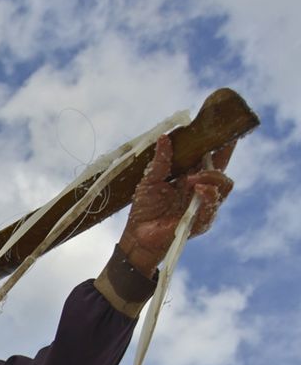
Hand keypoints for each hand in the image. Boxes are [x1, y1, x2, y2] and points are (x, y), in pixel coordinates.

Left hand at [119, 135, 234, 275]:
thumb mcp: (150, 180)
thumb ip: (161, 161)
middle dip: (220, 158)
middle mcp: (201, 189)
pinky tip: (199, 189)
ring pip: (224, 186)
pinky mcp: (201, 222)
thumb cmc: (144, 209)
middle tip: (204, 155)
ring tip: (193, 179)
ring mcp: (203, 205)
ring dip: (211, 178)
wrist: (137, 236)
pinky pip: (213, 207)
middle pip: (223, 170)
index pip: (212, 158)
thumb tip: (165, 137)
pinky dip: (208, 196)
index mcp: (191, 176)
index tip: (228, 128)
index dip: (222, 144)